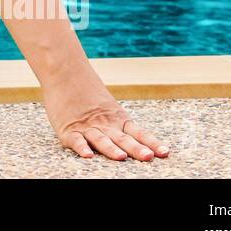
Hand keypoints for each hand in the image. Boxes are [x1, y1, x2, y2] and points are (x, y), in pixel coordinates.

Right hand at [41, 67, 169, 161]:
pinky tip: (87, 154)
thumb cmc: (87, 92)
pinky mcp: (68, 130)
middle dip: (135, 148)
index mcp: (118, 119)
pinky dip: (81, 147)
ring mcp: (87, 127)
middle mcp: (105, 124)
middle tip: (147, 156)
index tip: (165, 152)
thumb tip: (142, 141)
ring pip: (101, 140)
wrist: (65, 73)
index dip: (152, 143)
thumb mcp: (109, 107)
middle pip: (122, 138)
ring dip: (111, 149)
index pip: (139, 133)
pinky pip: (76, 140)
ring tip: (121, 157)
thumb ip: (120, 125)